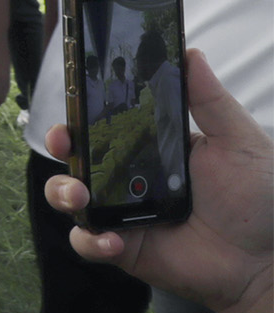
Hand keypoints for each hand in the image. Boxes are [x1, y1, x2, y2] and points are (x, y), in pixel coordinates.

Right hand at [46, 49, 273, 312]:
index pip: (105, 121)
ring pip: (68, 197)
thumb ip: (211, 100)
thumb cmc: (258, 199)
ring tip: (80, 197)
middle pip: (76, 154)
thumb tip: (190, 53)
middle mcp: (128, 176)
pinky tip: (113, 239)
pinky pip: (88, 242)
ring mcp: (121, 212)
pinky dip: (91, 240)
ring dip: (63, 192)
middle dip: (58, 144)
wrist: (265, 259)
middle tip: (63, 141)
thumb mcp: (237, 141)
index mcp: (151, 145)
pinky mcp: (122, 246)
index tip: (74, 102)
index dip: (81, 112)